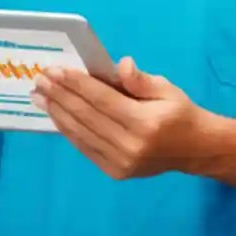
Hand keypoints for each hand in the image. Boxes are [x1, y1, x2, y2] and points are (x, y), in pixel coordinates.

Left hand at [31, 57, 215, 180]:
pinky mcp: (115, 171)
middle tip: (40, 79)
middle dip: (60, 95)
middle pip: (86, 116)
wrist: (196, 150)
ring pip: (80, 133)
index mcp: (144, 123)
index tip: (55, 70)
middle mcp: (130, 145)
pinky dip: (67, 129)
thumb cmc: (179, 113)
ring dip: (57, 112)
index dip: (76, 84)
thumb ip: (140, 79)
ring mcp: (121, 162)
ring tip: (39, 96)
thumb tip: (121, 64)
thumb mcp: (166, 89)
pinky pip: (84, 147)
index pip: (101, 100)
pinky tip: (56, 114)